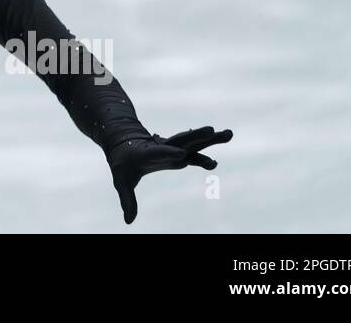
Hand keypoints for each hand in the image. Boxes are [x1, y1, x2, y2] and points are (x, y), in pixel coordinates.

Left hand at [106, 125, 232, 223]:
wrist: (124, 145)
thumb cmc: (122, 164)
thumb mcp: (121, 181)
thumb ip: (126, 199)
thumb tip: (128, 221)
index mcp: (146, 153)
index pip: (158, 152)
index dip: (168, 153)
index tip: (180, 155)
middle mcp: (163, 147)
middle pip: (181, 140)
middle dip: (196, 136)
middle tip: (212, 129)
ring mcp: (173, 148)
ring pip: (193, 142)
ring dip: (210, 138)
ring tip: (229, 133)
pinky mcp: (179, 152)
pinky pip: (196, 152)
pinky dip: (208, 153)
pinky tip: (221, 151)